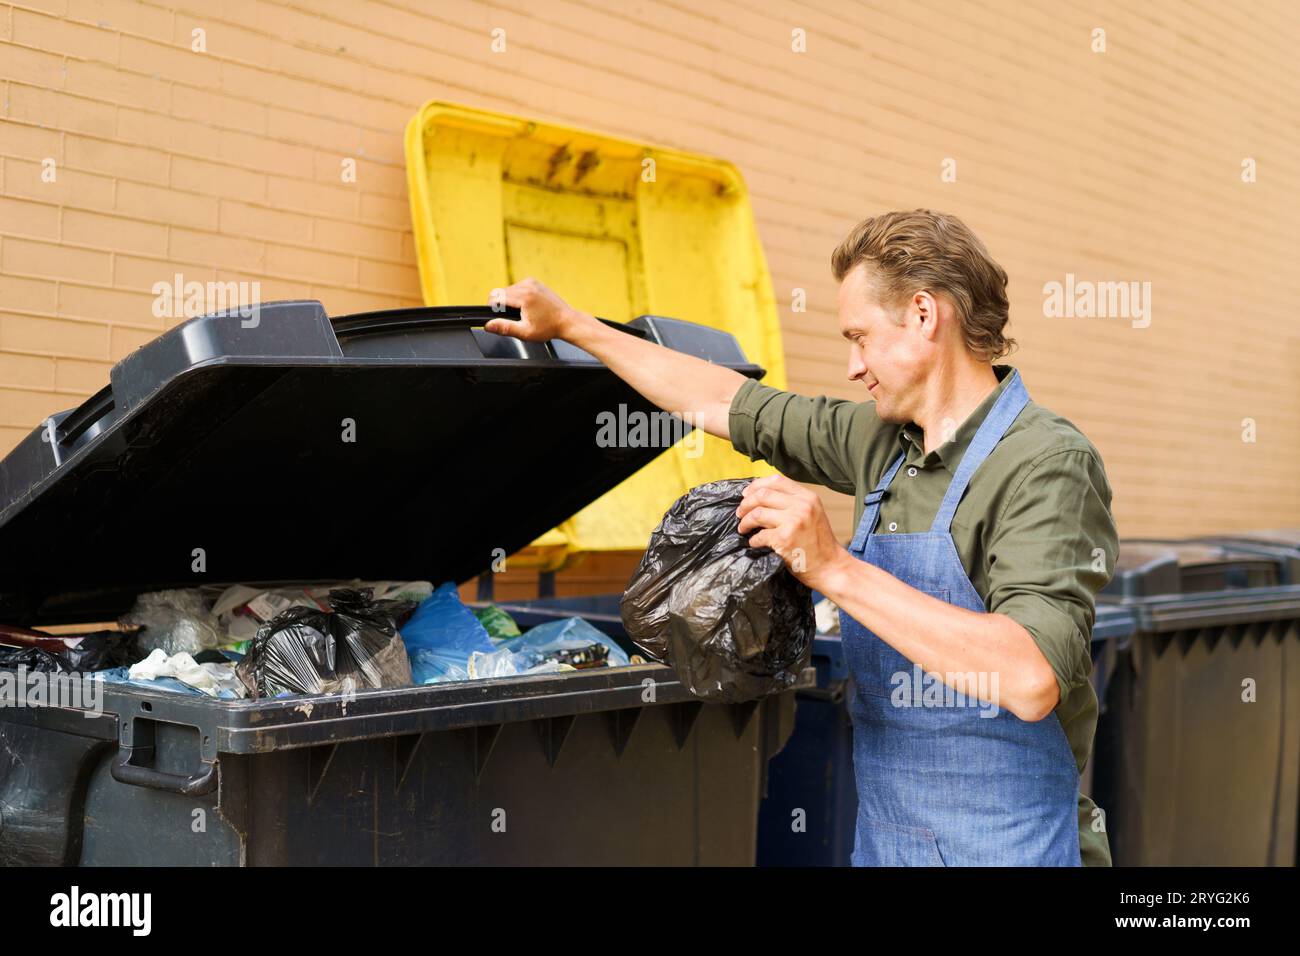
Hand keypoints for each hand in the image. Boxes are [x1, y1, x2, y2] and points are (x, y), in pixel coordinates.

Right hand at [484, 277, 589, 341]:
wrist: (566, 321)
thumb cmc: (549, 328)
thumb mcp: (525, 332)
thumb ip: (505, 328)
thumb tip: (488, 325)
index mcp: (524, 296)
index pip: (495, 296)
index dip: (492, 308)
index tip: (497, 318)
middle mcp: (527, 285)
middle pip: (500, 292)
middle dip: (501, 305)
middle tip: (513, 318)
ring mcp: (531, 282)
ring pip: (508, 289)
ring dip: (509, 300)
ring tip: (521, 313)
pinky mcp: (534, 282)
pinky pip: (517, 287)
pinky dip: (517, 296)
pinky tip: (526, 306)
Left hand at [735, 474, 849, 589]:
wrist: (830, 566)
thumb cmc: (818, 542)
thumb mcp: (812, 513)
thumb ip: (793, 502)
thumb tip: (760, 494)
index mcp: (808, 497)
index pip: (777, 480)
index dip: (756, 485)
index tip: (746, 494)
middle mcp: (802, 506)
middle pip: (763, 495)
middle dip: (746, 504)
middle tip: (740, 513)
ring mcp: (794, 522)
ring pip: (757, 513)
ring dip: (745, 521)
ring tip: (743, 528)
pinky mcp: (785, 539)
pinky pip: (759, 535)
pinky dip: (753, 540)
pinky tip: (755, 543)